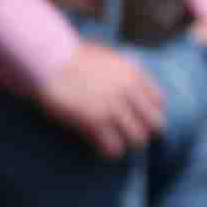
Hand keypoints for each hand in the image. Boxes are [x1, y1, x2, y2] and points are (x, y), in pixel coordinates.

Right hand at [32, 41, 166, 159]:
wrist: (47, 62)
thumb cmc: (70, 58)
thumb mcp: (107, 56)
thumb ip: (123, 68)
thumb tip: (130, 75)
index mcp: (133, 73)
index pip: (159, 102)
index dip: (148, 112)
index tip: (136, 117)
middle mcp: (128, 91)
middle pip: (155, 124)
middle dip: (142, 130)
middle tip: (126, 132)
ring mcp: (113, 108)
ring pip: (138, 139)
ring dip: (126, 142)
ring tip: (111, 140)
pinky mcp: (95, 122)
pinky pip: (114, 148)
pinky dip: (108, 151)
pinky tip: (98, 146)